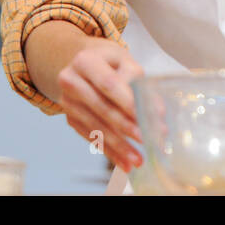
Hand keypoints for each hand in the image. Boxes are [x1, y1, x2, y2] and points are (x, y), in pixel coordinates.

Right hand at [57, 38, 145, 172]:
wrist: (85, 64)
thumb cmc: (110, 62)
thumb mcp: (124, 61)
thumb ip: (139, 83)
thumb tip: (156, 113)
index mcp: (85, 61)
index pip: (109, 84)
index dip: (128, 104)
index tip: (147, 119)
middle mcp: (70, 80)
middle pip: (101, 108)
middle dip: (126, 127)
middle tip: (146, 140)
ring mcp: (67, 102)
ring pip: (96, 127)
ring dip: (119, 146)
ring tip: (138, 159)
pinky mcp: (70, 119)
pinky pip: (92, 138)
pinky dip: (110, 152)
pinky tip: (124, 163)